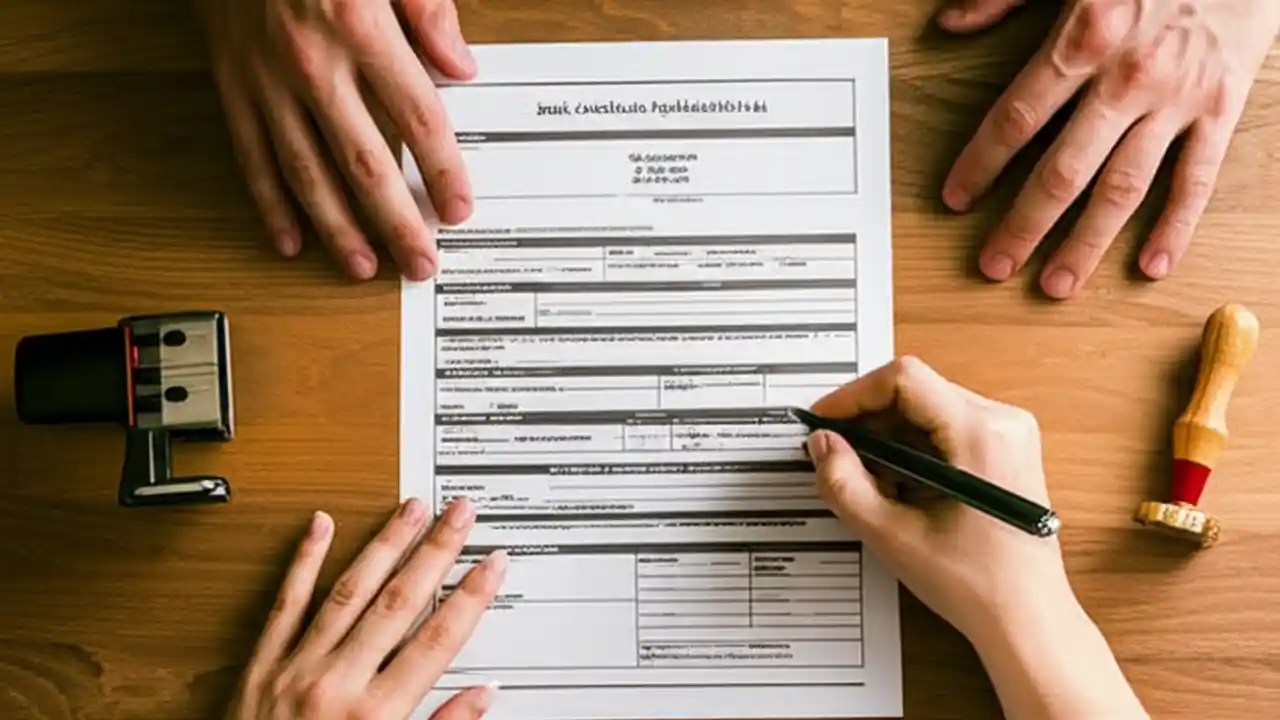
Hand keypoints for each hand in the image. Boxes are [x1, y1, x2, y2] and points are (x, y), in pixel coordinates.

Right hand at [196, 0, 475, 281]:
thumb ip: (428, 9)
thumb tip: (460, 66)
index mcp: (359, 27)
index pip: (417, 118)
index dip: (444, 170)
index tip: (459, 208)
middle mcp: (311, 62)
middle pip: (366, 163)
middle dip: (397, 222)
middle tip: (420, 261)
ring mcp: (265, 80)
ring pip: (307, 173)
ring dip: (337, 228)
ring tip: (363, 266)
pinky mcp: (231, 84)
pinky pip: (251, 155)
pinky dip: (269, 203)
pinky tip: (289, 238)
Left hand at [228, 498, 506, 719]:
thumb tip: (483, 696)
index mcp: (375, 716)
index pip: (438, 640)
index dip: (471, 596)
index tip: (492, 564)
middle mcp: (336, 684)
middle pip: (399, 602)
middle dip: (436, 551)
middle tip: (459, 514)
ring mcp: (296, 669)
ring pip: (349, 591)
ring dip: (384, 544)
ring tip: (409, 509)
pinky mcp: (262, 666)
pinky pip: (285, 604)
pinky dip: (303, 562)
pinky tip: (320, 527)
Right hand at [807, 357, 1147, 718]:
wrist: (1026, 617)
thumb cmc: (978, 584)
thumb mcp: (892, 535)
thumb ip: (844, 484)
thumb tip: (822, 445)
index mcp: (981, 434)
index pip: (903, 379)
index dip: (853, 396)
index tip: (824, 421)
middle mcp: (1002, 422)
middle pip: (914, 390)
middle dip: (868, 421)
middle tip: (837, 457)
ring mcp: (1007, 434)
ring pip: (925, 408)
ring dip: (888, 437)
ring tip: (872, 484)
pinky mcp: (1003, 448)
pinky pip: (943, 427)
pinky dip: (910, 449)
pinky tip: (898, 488)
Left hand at [938, 0, 1279, 298]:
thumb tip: (949, 23)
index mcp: (1083, 38)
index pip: (1017, 119)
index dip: (981, 163)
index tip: (956, 199)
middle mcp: (1126, 78)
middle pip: (1064, 170)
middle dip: (1024, 224)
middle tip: (995, 265)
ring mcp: (1176, 99)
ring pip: (1123, 187)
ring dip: (1087, 243)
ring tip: (1056, 284)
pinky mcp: (1219, 108)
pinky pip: (1196, 178)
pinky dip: (1176, 226)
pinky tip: (1151, 265)